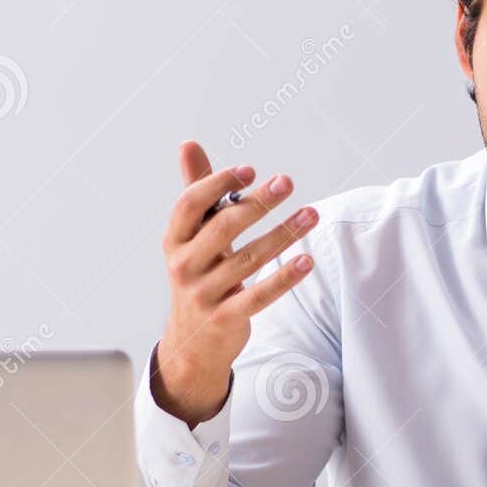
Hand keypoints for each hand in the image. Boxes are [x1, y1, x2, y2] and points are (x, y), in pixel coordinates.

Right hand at [151, 141, 317, 426]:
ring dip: (283, 234)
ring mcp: (204, 294)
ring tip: (311, 213)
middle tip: (286, 182)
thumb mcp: (190, 237)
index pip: (191, 204)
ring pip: (248, 259)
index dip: (217, 183)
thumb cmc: (198, 275)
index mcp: (175, 240)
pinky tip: (307, 260)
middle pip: (223, 228)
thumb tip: (188, 144)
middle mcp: (184, 265)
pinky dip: (284, 277)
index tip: (249, 170)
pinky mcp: (225, 318)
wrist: (191, 342)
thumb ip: (197, 192)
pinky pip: (259, 295)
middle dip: (257, 202)